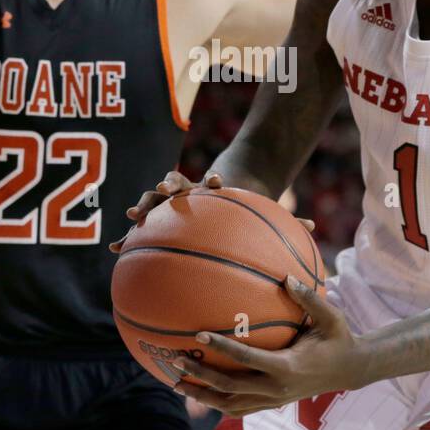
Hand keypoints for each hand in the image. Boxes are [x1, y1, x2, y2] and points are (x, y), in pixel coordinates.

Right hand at [108, 171, 313, 252]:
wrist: (216, 197)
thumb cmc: (240, 211)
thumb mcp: (259, 215)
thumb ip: (285, 220)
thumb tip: (315, 227)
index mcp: (212, 190)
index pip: (212, 180)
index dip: (214, 180)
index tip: (216, 181)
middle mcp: (188, 192)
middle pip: (176, 183)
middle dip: (170, 185)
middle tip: (165, 188)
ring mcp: (168, 203)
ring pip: (153, 199)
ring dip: (144, 205)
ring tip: (134, 215)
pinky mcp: (156, 218)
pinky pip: (140, 228)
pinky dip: (127, 236)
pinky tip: (114, 250)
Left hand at [170, 275, 362, 415]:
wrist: (351, 369)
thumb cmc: (339, 338)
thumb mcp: (331, 316)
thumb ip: (309, 298)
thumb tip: (287, 276)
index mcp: (288, 367)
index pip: (247, 359)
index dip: (222, 348)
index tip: (200, 334)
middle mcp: (277, 388)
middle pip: (230, 387)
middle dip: (200, 375)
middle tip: (176, 359)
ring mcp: (274, 400)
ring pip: (230, 404)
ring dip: (202, 395)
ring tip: (176, 384)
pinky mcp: (273, 404)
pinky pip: (240, 408)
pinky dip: (218, 403)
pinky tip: (200, 393)